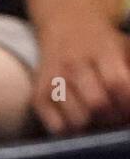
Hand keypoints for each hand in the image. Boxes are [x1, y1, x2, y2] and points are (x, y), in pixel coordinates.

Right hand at [32, 20, 129, 134]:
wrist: (65, 27)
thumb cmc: (101, 44)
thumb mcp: (124, 46)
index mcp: (101, 50)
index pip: (115, 82)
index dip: (126, 103)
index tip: (129, 112)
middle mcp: (74, 65)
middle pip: (96, 104)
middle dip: (112, 118)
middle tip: (116, 118)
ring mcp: (53, 81)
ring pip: (77, 120)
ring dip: (92, 127)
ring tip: (99, 119)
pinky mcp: (38, 97)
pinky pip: (57, 128)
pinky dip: (72, 131)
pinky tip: (79, 121)